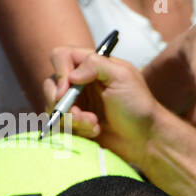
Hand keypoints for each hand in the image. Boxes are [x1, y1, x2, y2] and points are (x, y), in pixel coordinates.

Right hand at [45, 49, 167, 171]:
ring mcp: (77, 102)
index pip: (61, 56)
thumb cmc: (138, 106)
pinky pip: (60, 124)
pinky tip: (95, 131)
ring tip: (94, 125)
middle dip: (63, 103)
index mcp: (92, 65)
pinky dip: (75, 129)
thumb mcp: (123, 77)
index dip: (60, 72)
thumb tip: (71, 75)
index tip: (67, 90)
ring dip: (73, 119)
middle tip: (83, 116)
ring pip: (53, 107)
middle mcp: (81, 81)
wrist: (145, 139)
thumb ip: (96, 65)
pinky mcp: (76, 122)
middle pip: (51, 84)